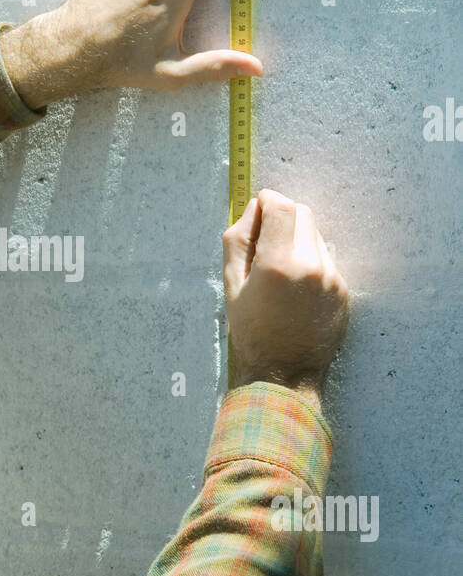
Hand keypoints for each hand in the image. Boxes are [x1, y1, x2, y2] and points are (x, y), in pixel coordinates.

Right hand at [223, 190, 349, 391]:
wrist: (284, 375)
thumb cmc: (251, 332)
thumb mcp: (231, 285)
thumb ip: (239, 240)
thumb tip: (254, 208)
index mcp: (279, 264)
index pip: (282, 206)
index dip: (268, 200)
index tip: (260, 207)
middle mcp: (312, 266)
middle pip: (303, 214)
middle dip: (283, 218)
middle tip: (265, 242)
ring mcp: (332, 279)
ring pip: (315, 236)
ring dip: (297, 240)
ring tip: (279, 272)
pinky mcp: (343, 290)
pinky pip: (326, 260)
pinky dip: (310, 262)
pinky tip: (295, 290)